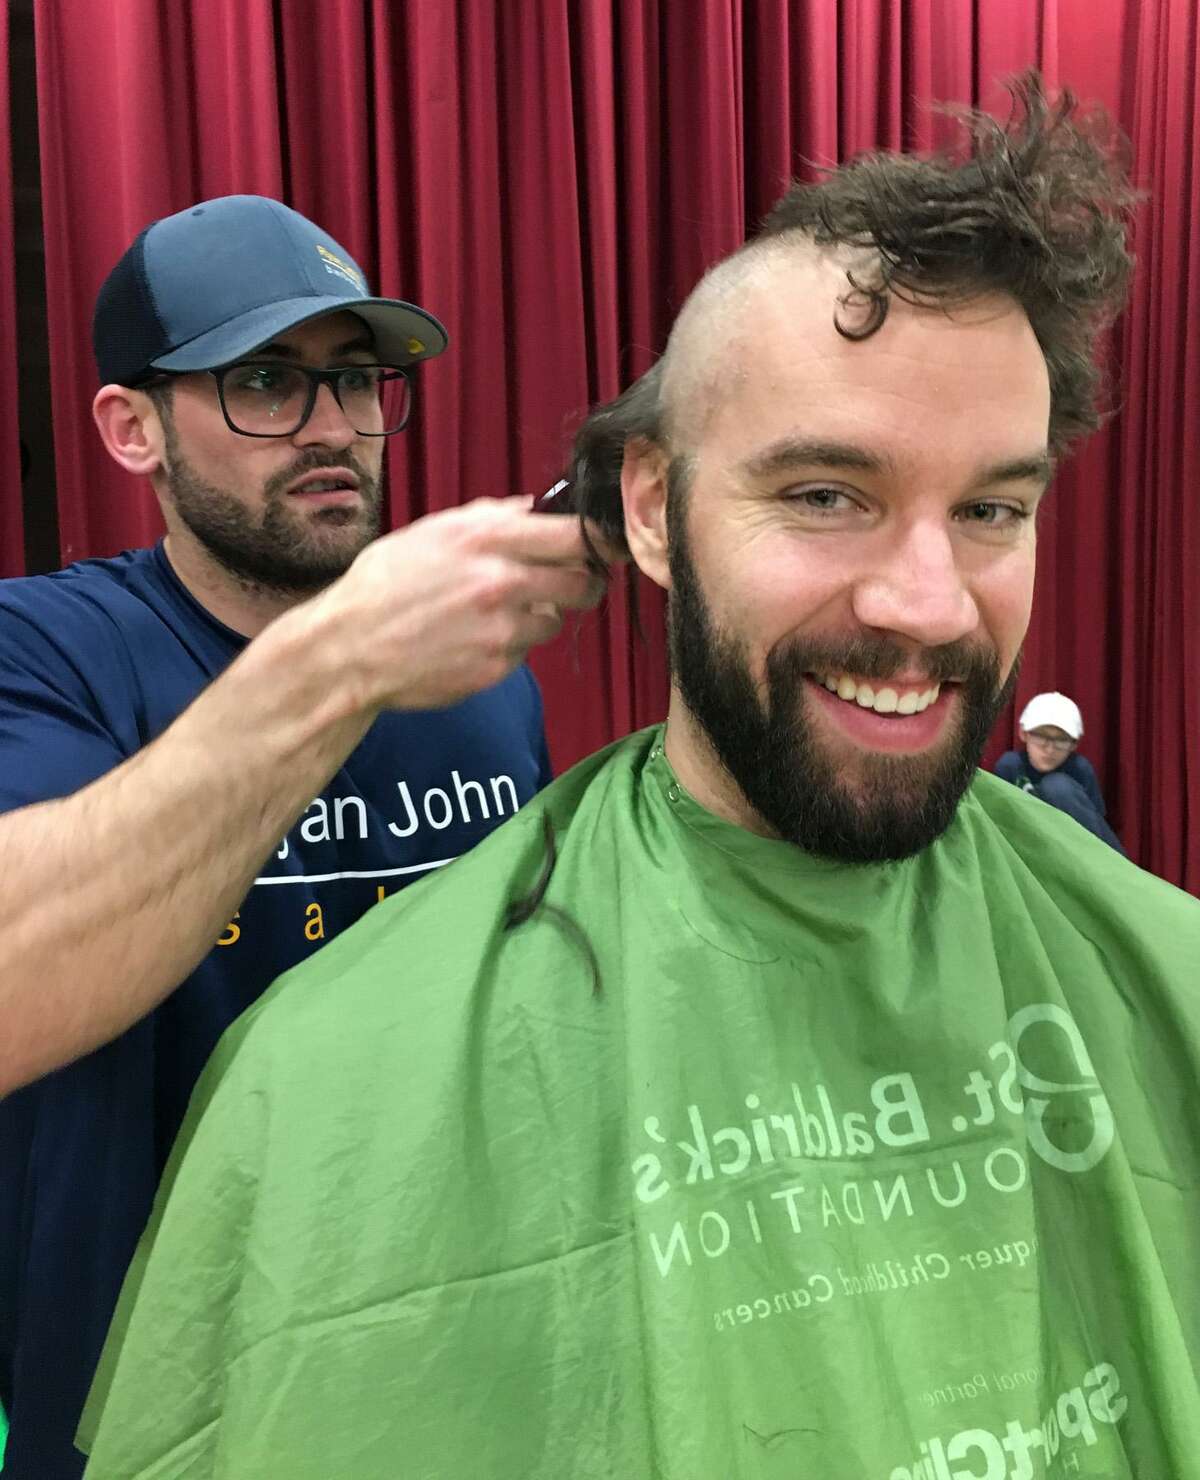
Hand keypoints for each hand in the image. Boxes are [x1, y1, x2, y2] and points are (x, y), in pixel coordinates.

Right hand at [311, 496, 610, 711]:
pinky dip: (510, 645)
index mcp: (486, 538)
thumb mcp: (431, 532)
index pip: (575, 536)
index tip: (606, 546)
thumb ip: (488, 517)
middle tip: (574, 583)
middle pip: (583, 581)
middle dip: (584, 582)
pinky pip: (525, 651)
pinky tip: (473, 639)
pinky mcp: (497, 667)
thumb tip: (531, 509)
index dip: (599, 542)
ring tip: (499, 613)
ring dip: (542, 615)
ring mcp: (502, 628)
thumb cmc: (384, 585)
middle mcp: (501, 580)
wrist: (350, 648)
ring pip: (556, 620)